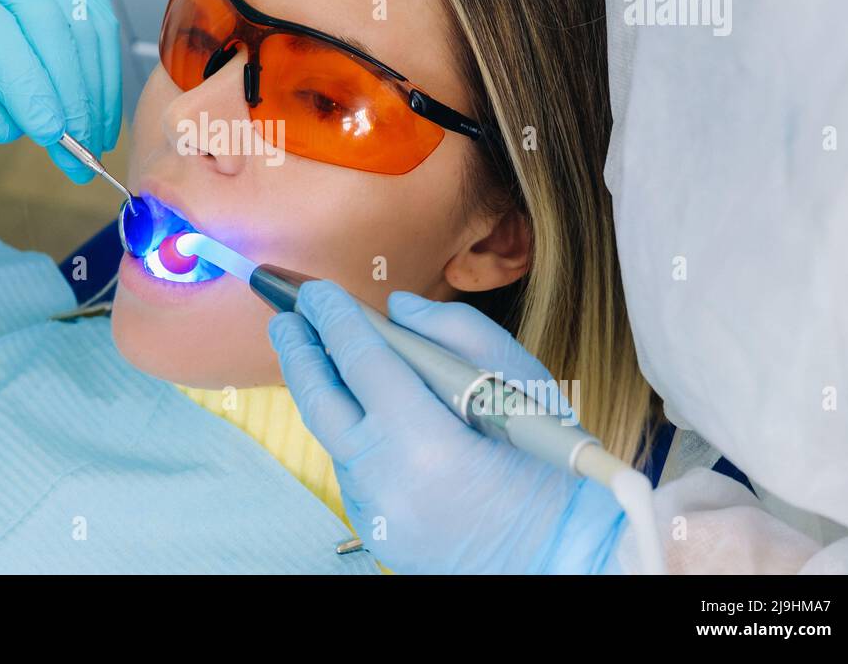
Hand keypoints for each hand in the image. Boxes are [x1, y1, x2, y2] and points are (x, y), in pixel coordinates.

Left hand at [0, 0, 120, 182]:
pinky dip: (106, 66)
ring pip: (84, 18)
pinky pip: (102, 16)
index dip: (27, 85)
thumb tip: (17, 126)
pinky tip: (100, 102)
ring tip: (95, 136)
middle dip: (72, 92)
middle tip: (82, 144)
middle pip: (47, 19)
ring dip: (97, 86)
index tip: (50, 133)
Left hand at [269, 281, 627, 573]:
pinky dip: (356, 436)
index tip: (315, 292)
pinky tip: (367, 415)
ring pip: (333, 437)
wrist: (562, 554)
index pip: (359, 359)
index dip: (332, 318)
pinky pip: (352, 469)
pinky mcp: (374, 530)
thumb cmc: (550, 465)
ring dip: (327, 394)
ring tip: (322, 357)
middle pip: (318, 401)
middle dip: (298, 352)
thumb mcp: (519, 380)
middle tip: (285, 317)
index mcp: (424, 440)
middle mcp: (386, 479)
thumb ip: (453, 330)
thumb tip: (396, 308)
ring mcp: (374, 511)